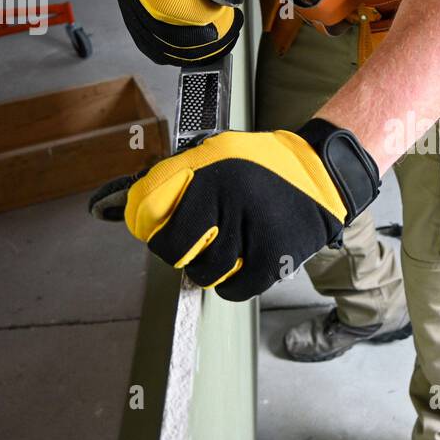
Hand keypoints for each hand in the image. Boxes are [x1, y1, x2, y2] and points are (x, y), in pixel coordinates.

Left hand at [89, 119, 379, 300]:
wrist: (323, 172)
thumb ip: (172, 175)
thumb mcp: (215, 151)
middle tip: (191, 246)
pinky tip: (233, 272)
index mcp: (210, 175)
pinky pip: (237, 288)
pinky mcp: (275, 257)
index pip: (160, 225)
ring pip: (208, 272)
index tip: (163, 236)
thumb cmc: (264, 163)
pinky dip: (230, 286)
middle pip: (180, 253)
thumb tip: (115, 205)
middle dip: (181, 254)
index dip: (157, 237)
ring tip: (217, 253)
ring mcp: (254, 232)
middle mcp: (230, 203)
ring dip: (206, 269)